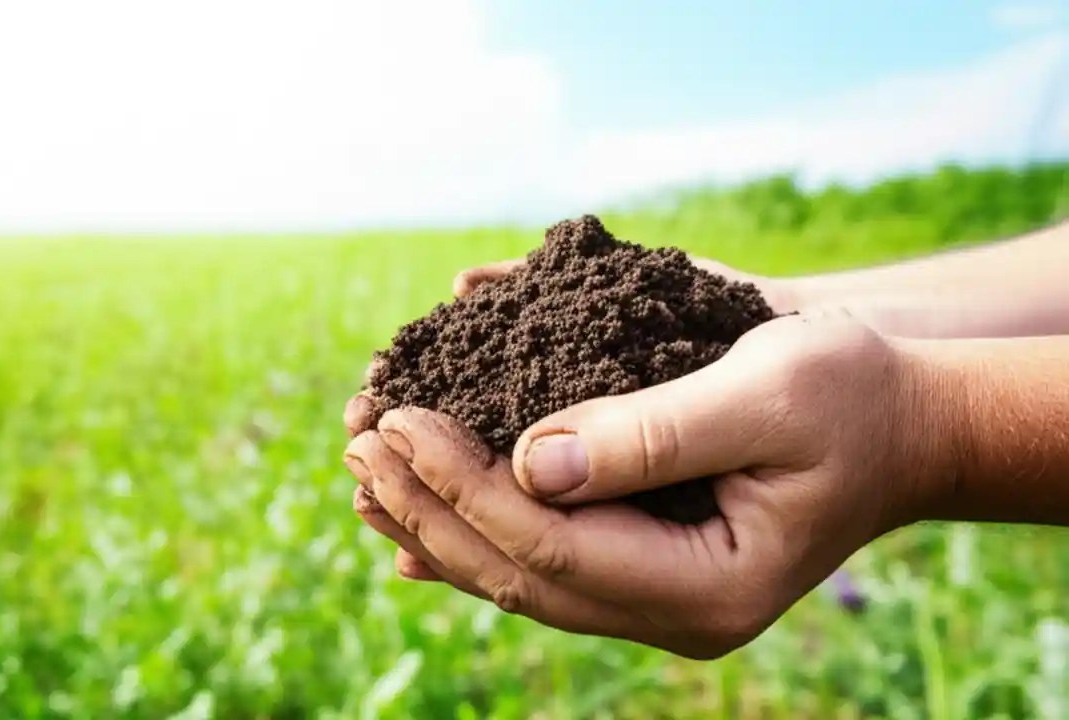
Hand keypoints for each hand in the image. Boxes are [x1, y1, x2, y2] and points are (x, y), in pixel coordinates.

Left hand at [344, 313, 950, 657]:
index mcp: (709, 585)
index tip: (396, 420)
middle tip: (356, 440)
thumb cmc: (852, 396)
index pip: (552, 547)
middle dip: (426, 505)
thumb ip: (653, 432)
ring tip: (362, 469)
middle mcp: (670, 606)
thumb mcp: (769, 392)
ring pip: (514, 571)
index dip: (463, 486)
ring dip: (431, 518)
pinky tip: (407, 516)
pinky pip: (536, 554)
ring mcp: (652, 589)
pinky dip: (468, 527)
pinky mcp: (641, 555)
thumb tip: (530, 461)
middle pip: (516, 572)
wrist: (902, 420)